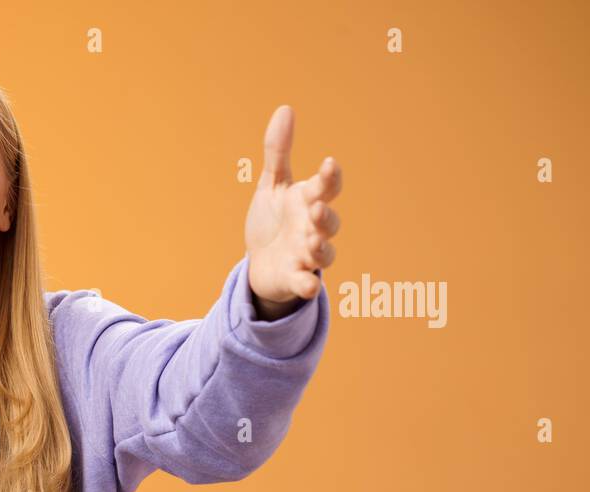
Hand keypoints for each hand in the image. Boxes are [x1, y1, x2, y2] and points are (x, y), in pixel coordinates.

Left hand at [244, 105, 341, 315]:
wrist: (258, 263)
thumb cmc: (272, 221)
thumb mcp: (272, 186)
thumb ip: (278, 152)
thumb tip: (285, 109)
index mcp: (308, 201)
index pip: (326, 187)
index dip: (330, 177)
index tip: (329, 164)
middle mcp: (313, 228)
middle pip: (330, 222)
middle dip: (326, 215)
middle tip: (316, 208)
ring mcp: (306, 255)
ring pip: (324, 254)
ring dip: (320, 248)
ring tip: (311, 241)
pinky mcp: (294, 278)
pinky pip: (305, 282)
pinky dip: (307, 284)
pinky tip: (307, 285)